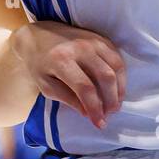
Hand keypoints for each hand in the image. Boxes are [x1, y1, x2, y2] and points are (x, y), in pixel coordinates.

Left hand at [11, 21, 125, 128]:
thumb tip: (88, 112)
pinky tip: (115, 88)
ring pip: (116, 67)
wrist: (38, 35)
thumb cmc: (39, 63)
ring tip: (114, 104)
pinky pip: (117, 58)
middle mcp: (80, 47)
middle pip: (105, 77)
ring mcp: (93, 40)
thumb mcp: (46, 85)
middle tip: (109, 115)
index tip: (99, 123)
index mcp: (62, 60)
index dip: (95, 108)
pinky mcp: (100, 38)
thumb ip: (67, 99)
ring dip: (119, 89)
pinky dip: (120, 76)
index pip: (85, 87)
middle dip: (111, 101)